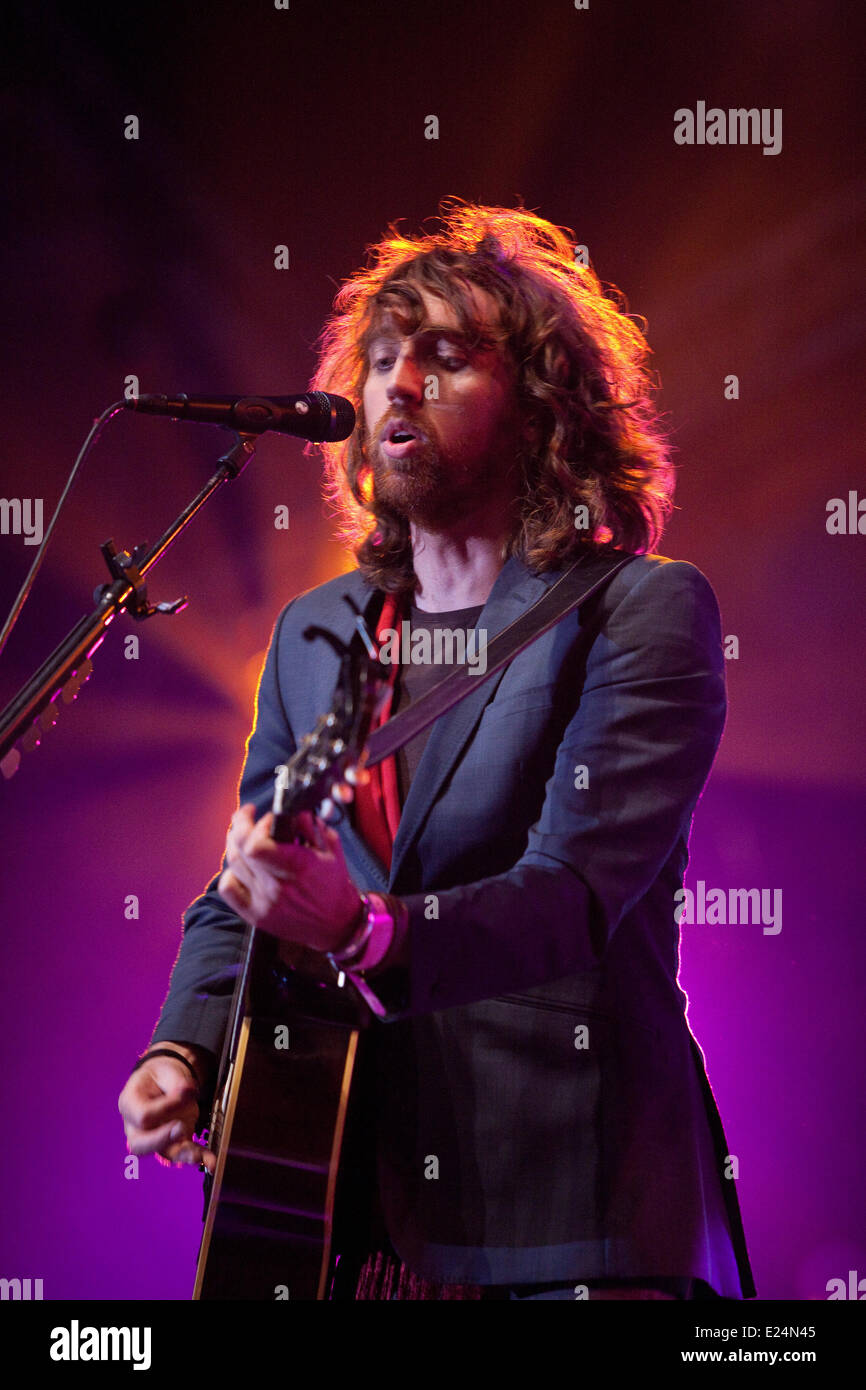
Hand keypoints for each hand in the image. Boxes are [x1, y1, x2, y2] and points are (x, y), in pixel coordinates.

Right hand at [118, 1049, 215, 1173]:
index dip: (165, 1108)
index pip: (143, 1114)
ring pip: (162, 1153)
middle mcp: (136, 1127)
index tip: (185, 1093)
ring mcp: (153, 1138)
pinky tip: (210, 1160)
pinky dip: (198, 1155)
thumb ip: (176, 1082)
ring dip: (183, 1154)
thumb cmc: (160, 1076)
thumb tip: (187, 1091)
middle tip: (181, 1129)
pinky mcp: (172, 1143)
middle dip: (162, 1140)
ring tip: (198, 1154)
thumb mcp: (166, 1071)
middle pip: (140, 1144)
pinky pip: (182, 1153)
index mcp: (130, 1104)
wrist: (165, 1081)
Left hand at [217, 804, 362, 953]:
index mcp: (299, 867)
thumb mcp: (331, 848)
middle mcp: (278, 886)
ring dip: (235, 844)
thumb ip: (312, 826)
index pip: (256, 843)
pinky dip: (230, 873)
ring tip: (243, 836)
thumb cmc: (334, 885)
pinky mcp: (255, 915)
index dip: (256, 825)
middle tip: (246, 816)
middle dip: (240, 825)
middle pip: (240, 849)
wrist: (336, 924)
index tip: (266, 817)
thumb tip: (293, 810)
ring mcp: (264, 902)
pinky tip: (241, 866)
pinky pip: (228, 889)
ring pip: (233, 865)